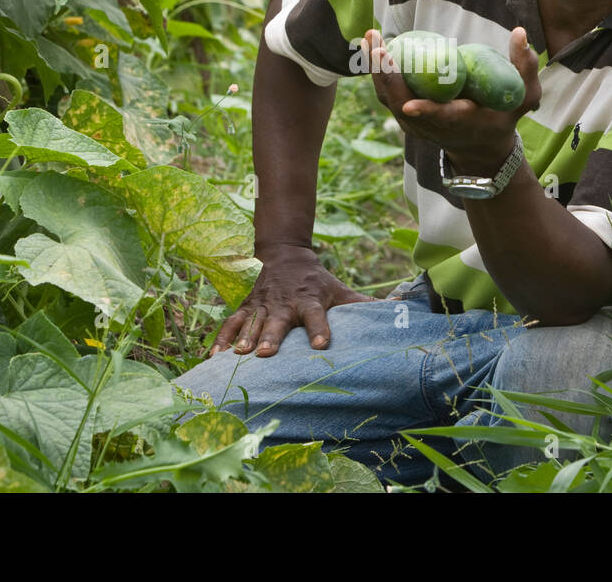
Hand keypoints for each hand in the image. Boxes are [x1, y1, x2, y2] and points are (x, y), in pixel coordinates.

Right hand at [208, 245, 373, 357]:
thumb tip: (397, 310)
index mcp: (310, 300)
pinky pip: (231, 322)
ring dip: (244, 338)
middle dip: (271, 336)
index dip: (320, 328)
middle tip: (265, 352)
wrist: (284, 255)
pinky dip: (222, 338)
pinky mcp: (246, 306)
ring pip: (252, 322)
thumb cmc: (316, 281)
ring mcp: (263, 305)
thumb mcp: (339, 289)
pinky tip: (214, 356)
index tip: (320, 344)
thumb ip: (362, 304)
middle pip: (278, 321)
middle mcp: (285, 303)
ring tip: (237, 356)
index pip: (317, 315)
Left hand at [363, 26, 541, 174]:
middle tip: (379, 44)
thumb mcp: (523, 98)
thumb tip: (519, 33)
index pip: (441, 119)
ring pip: (388, 98)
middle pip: (401, 104)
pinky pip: (386, 93)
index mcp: (460, 124)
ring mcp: (414, 124)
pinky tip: (371, 46)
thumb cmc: (504, 117)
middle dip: (387, 75)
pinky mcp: (405, 116)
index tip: (409, 105)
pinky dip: (377, 71)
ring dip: (376, 69)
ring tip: (370, 37)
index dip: (425, 112)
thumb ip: (525, 68)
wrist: (480, 149)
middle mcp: (431, 127)